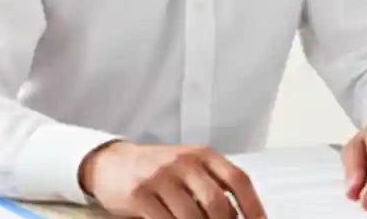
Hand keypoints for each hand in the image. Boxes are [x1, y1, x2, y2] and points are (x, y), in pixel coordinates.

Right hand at [78, 141, 265, 218]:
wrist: (113, 163)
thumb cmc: (158, 169)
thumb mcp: (189, 167)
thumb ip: (213, 184)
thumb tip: (240, 215)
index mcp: (203, 155)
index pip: (238, 180)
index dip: (253, 206)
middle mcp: (184, 162)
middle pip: (217, 202)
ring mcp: (161, 176)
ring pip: (191, 216)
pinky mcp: (140, 193)